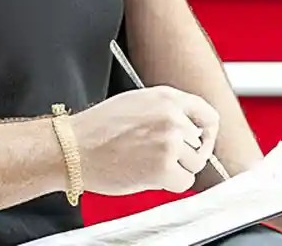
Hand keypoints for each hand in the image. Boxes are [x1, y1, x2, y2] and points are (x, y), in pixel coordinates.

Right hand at [69, 85, 219, 194]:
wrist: (73, 148)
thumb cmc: (97, 129)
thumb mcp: (136, 103)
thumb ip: (166, 110)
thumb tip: (192, 128)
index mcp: (166, 97)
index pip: (208, 115)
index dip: (207, 133)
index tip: (200, 142)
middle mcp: (172, 116)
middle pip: (201, 144)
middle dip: (184, 154)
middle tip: (158, 156)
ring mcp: (169, 142)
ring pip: (194, 165)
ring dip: (176, 169)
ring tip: (149, 163)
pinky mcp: (163, 167)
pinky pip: (184, 183)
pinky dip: (169, 184)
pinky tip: (147, 174)